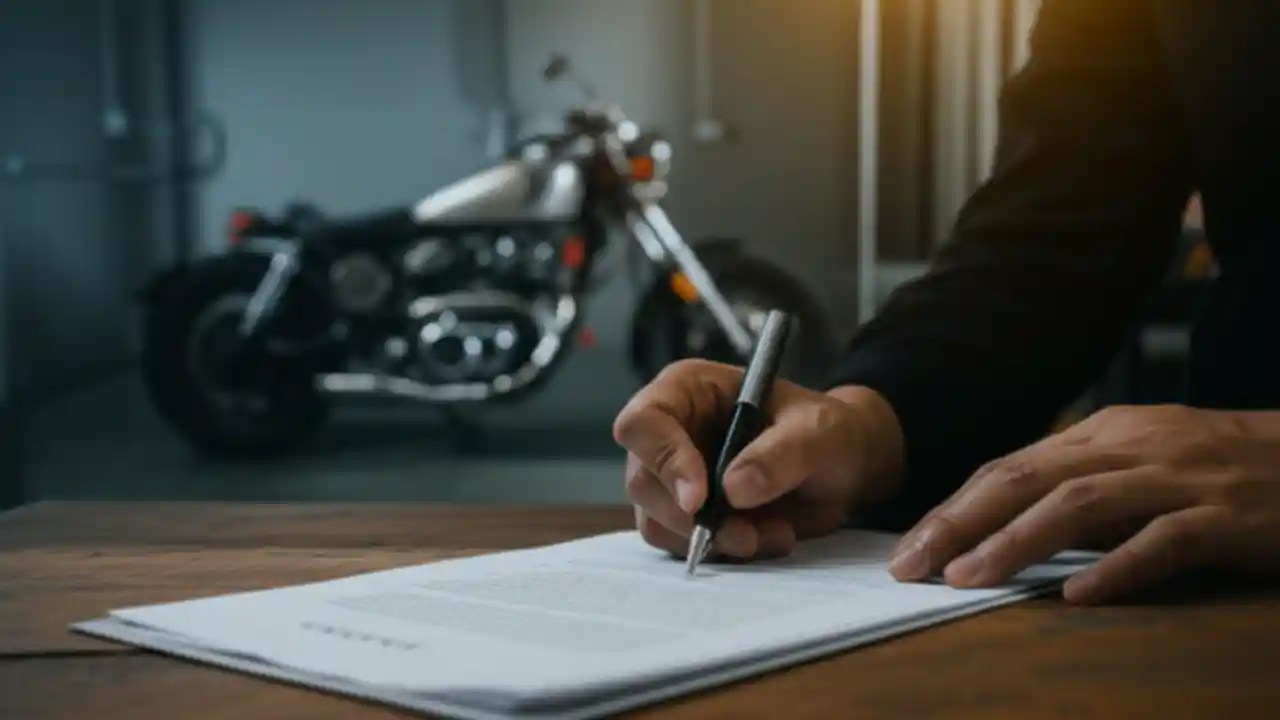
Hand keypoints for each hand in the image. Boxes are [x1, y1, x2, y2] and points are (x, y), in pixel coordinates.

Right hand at [613, 360, 902, 559]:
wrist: (842, 468)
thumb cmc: (825, 432)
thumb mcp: (817, 432)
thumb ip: (779, 454)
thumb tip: (732, 489)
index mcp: (688, 390)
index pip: (644, 422)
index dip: (663, 459)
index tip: (699, 499)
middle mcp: (670, 433)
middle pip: (643, 480)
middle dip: (692, 517)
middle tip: (746, 534)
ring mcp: (673, 478)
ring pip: (658, 521)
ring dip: (713, 540)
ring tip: (771, 535)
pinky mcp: (687, 516)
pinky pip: (683, 546)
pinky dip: (723, 552)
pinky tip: (767, 538)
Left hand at [889, 405, 1279, 602]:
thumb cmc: (1224, 468)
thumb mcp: (1143, 460)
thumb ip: (1081, 481)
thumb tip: (1005, 515)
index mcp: (1105, 433)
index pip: (1010, 466)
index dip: (955, 506)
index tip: (911, 546)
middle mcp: (1132, 446)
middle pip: (1025, 478)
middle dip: (959, 522)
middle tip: (911, 565)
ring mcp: (1179, 478)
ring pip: (1079, 504)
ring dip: (1015, 543)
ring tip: (967, 579)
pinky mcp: (1226, 516)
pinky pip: (1164, 541)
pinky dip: (1117, 568)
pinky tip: (1076, 596)